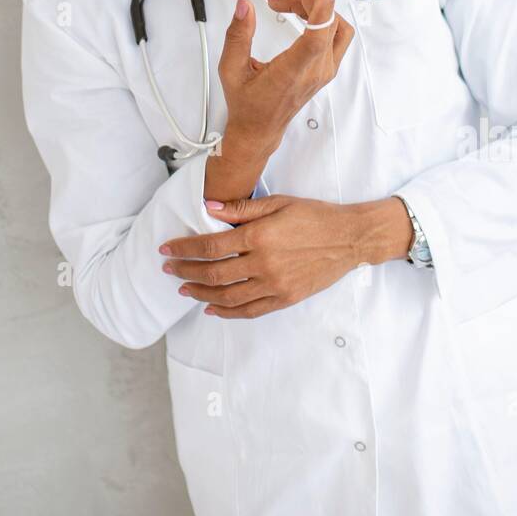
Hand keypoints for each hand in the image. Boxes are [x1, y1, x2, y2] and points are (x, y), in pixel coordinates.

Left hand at [158, 194, 405, 318]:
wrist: (349, 238)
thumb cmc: (314, 216)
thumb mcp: (278, 203)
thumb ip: (241, 209)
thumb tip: (208, 208)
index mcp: (260, 236)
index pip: (210, 246)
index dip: (185, 249)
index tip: (167, 249)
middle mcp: (264, 264)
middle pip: (214, 272)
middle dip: (186, 271)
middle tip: (169, 268)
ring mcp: (275, 285)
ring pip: (228, 296)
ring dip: (201, 293)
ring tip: (184, 289)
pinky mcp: (285, 298)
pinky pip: (250, 311)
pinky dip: (228, 312)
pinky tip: (212, 308)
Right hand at [217, 0, 354, 157]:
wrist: (259, 128)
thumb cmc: (248, 104)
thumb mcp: (232, 69)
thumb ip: (238, 35)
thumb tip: (244, 7)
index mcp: (292, 72)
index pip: (317, 37)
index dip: (323, 11)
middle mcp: (315, 72)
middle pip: (327, 23)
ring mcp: (325, 71)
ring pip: (336, 27)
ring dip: (318, 9)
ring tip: (291, 2)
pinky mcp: (327, 69)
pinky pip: (335, 36)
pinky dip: (322, 19)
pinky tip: (301, 14)